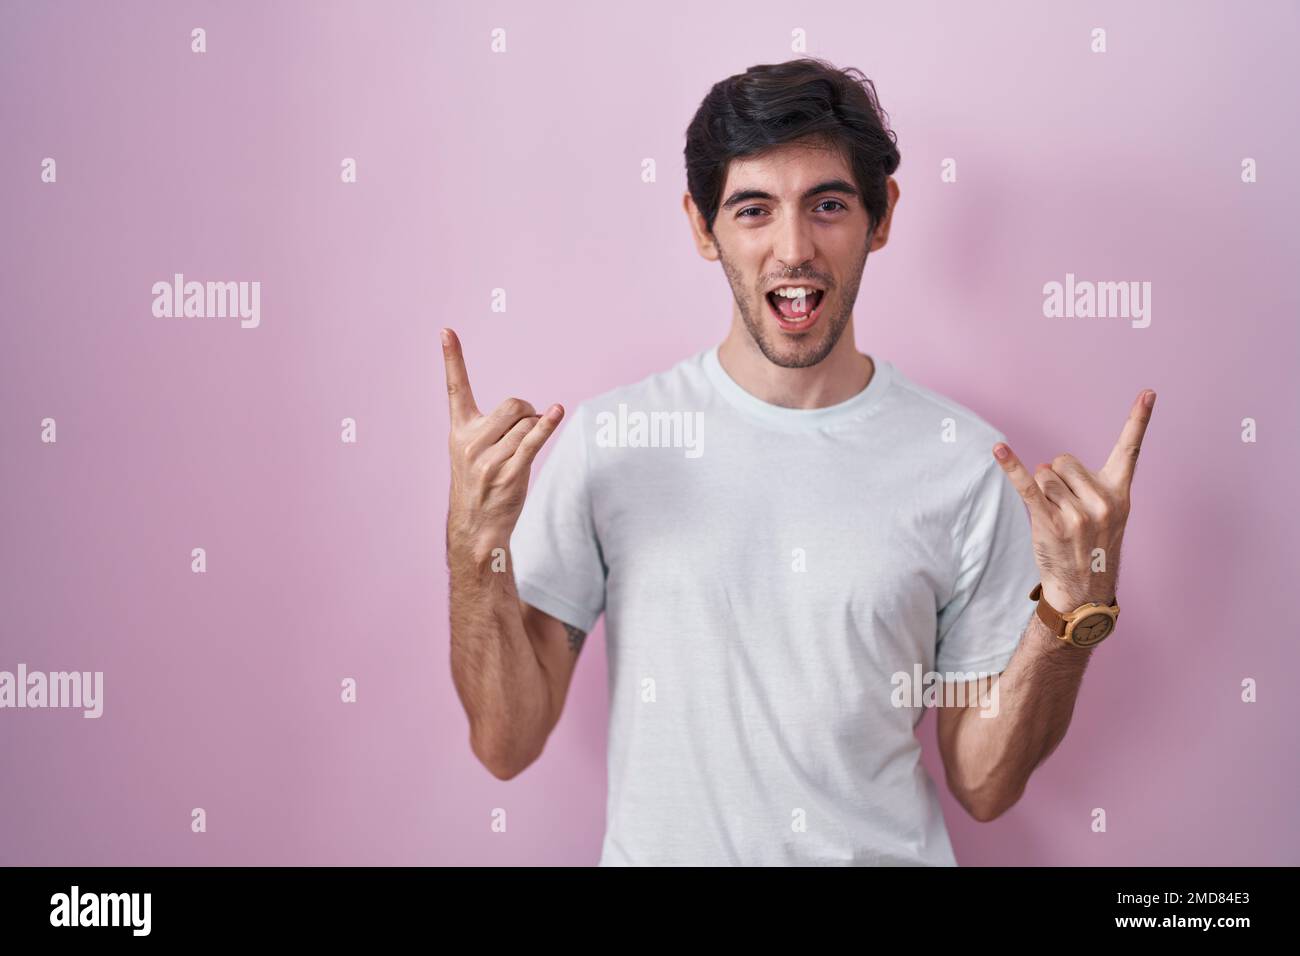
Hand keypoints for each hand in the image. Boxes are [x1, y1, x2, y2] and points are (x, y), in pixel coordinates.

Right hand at [441, 328, 562, 551]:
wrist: (475, 527)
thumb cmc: (479, 485)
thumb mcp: (472, 452)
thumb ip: (491, 427)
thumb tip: (532, 411)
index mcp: (459, 431)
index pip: (455, 388)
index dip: (452, 358)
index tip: (446, 330)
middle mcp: (471, 442)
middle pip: (512, 404)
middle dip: (527, 412)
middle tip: (526, 428)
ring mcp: (489, 459)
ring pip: (526, 424)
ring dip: (535, 431)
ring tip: (522, 452)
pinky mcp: (509, 473)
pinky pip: (533, 441)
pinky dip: (547, 425)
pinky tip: (556, 412)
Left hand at [993, 388, 1154, 611]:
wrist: (1084, 589)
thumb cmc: (1092, 547)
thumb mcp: (1106, 514)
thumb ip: (1088, 484)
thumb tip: (1049, 466)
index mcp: (1120, 493)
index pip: (1130, 449)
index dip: (1139, 419)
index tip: (1148, 392)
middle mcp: (1102, 501)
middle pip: (1063, 460)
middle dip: (1057, 479)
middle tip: (1067, 510)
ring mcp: (1077, 514)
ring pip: (1044, 475)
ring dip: (1041, 492)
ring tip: (1056, 520)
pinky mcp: (1050, 523)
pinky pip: (1027, 487)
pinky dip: (1010, 467)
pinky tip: (998, 449)